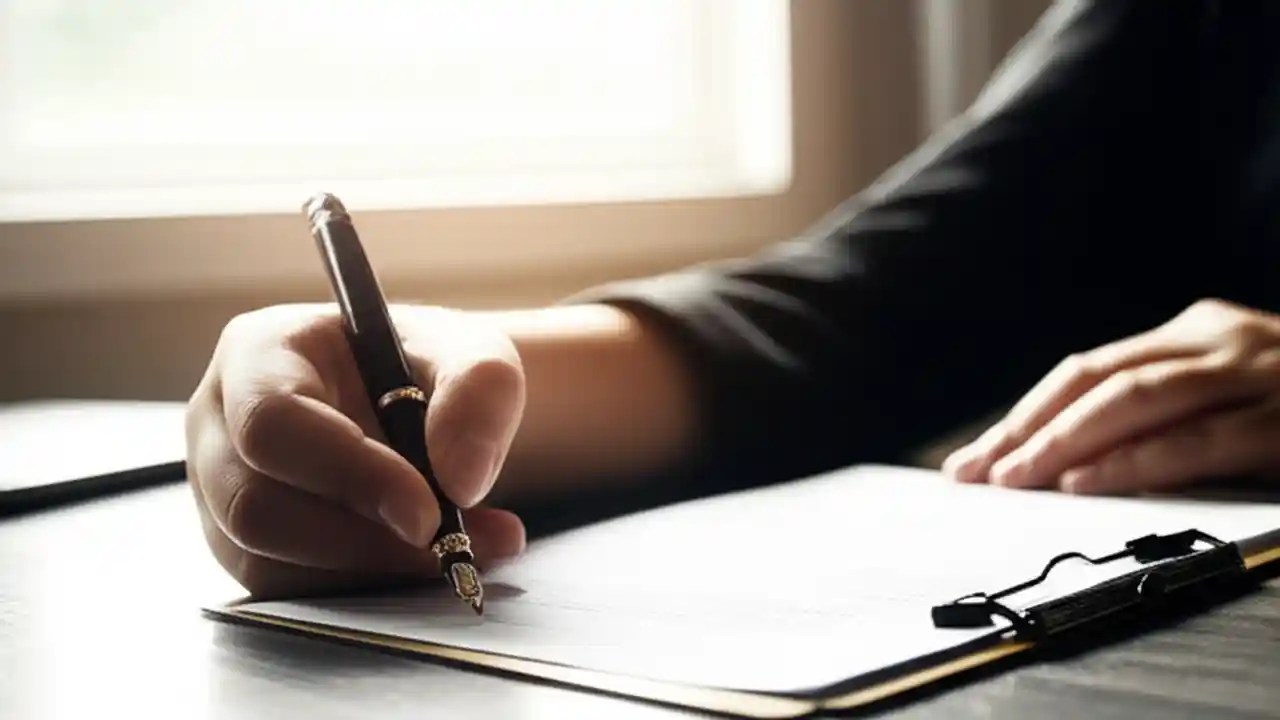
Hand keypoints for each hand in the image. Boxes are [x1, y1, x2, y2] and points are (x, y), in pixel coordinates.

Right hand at [185, 304, 526, 597]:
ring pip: (265, 560)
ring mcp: (219, 489)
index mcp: (260, 351)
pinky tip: (423, 566)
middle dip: (359, 539)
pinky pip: (284, 592)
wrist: (432, 407)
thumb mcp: (478, 354)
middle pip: (253, 504)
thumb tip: (460, 481)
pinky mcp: (240, 547)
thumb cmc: (436, 368)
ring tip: (459, 551)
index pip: (274, 420)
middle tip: (451, 547)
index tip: (427, 514)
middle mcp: (221, 421)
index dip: (347, 474)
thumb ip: (480, 393)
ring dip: (370, 570)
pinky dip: (362, 590)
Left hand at [943, 299, 1279, 493]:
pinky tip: (1087, 483)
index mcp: (1195, 333)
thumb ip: (1162, 411)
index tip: (971, 458)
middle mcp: (1220, 340)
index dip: (1022, 414)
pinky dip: (1137, 462)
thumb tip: (1063, 456)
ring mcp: (1259, 373)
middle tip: (973, 473)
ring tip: (1012, 478)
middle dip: (1025, 428)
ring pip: (1137, 400)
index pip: (1084, 371)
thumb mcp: (1228, 391)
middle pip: (1094, 380)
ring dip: (1064, 442)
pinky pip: (1201, 439)